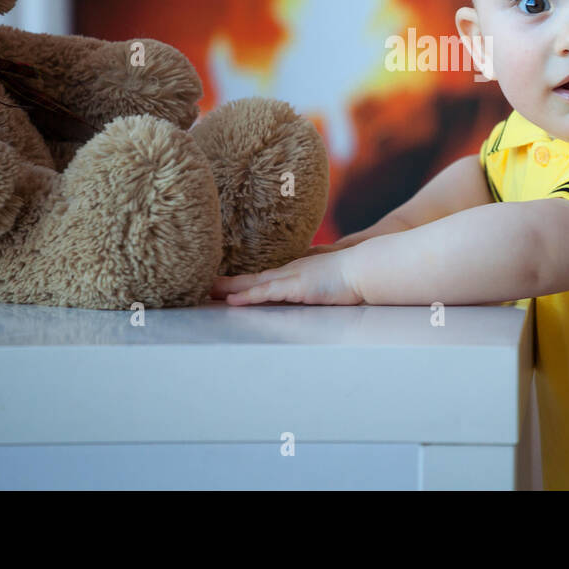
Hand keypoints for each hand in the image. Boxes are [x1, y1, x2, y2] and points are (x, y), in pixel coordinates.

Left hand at [211, 250, 363, 305]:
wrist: (365, 267)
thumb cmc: (352, 274)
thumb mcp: (327, 277)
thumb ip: (315, 280)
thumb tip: (311, 284)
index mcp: (295, 271)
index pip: (262, 277)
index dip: (242, 280)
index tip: (223, 283)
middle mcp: (288, 271)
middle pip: (250, 278)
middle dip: (226, 283)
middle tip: (203, 285)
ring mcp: (291, 278)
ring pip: (253, 284)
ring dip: (229, 289)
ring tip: (206, 291)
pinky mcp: (296, 287)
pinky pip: (267, 293)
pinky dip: (248, 296)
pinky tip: (233, 301)